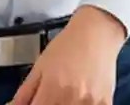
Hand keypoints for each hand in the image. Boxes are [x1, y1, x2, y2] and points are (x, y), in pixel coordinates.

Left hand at [9, 6, 126, 104]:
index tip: (34, 103)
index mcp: (52, 89)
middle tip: (47, 98)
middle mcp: (72, 98)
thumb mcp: (40, 67)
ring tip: (61, 97)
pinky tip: (77, 99)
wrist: (97, 32)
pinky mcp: (106, 103)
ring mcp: (90, 102)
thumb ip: (24, 93)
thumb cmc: (68, 45)